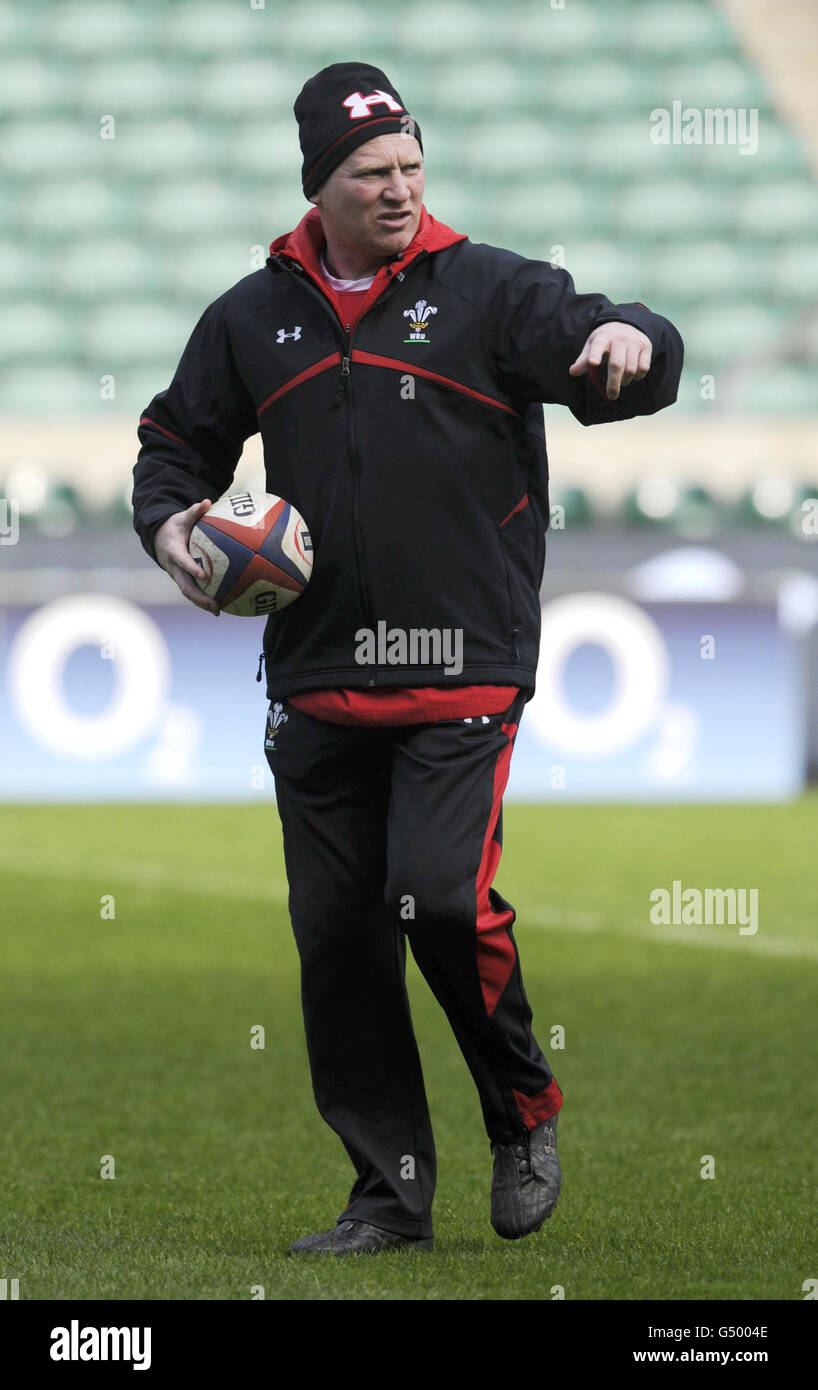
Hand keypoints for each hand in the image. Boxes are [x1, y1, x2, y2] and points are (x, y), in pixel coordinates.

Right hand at [154, 499, 219, 615]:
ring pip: (189, 593)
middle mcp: (174, 568)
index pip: (182, 561)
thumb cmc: (174, 527)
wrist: (159, 539)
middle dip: (199, 597)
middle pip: (185, 586)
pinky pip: (194, 591)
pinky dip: (205, 599)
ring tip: (218, 611)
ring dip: (202, 603)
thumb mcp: (181, 517)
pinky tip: (221, 605)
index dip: (191, 568)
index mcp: (173, 551)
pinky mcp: (183, 580)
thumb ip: (194, 511)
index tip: (204, 575)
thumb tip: (207, 502)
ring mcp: (178, 576)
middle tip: (215, 604)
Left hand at [569, 324, 651, 399]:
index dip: (595, 355)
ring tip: (620, 382)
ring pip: (631, 369)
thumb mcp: (592, 346)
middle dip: (613, 383)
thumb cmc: (605, 341)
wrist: (627, 324)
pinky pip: (643, 368)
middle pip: (617, 364)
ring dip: (625, 381)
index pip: (598, 346)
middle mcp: (620, 338)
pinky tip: (632, 375)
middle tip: (611, 396)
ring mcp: (634, 341)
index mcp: (603, 337)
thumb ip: (583, 360)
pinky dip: (637, 376)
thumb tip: (573, 372)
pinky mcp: (646, 346)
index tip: (593, 363)